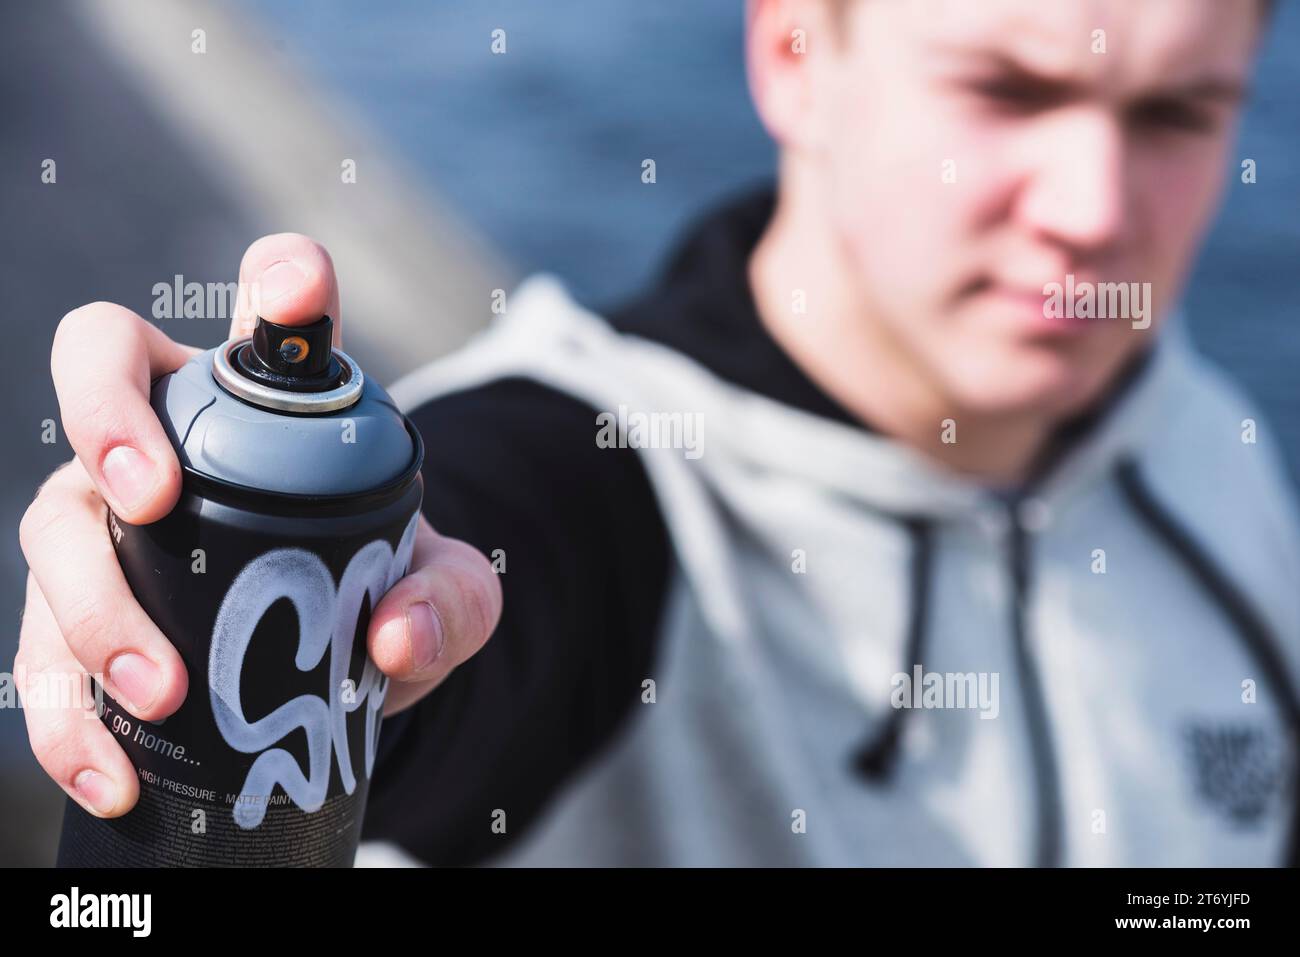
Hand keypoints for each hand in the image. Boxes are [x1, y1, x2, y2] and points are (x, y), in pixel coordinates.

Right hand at [16, 234, 500, 818]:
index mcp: (270, 402)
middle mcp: (170, 436)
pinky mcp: (76, 615)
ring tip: (161, 687)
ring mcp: (107, 520)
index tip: (299, 293)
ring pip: (55, 525)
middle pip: (100, 369)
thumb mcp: (446, 595)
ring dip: (93, 603)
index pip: (272, 312)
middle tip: (155, 501)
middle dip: (107, 416)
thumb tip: (392, 638)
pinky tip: (108, 774)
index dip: (282, 283)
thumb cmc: (381, 589)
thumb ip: (452, 603)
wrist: (331, 664)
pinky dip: (65, 717)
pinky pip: (41, 655)